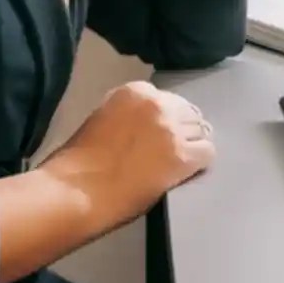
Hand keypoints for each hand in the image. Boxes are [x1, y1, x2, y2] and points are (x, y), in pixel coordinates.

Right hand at [40, 82, 214, 226]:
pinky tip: (184, 174)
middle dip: (181, 130)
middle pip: (188, 112)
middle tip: (170, 151)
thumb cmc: (77, 162)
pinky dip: (199, 164)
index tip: (156, 134)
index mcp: (134, 91)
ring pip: (201, 131)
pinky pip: (207, 153)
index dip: (164, 118)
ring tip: (178, 164)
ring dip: (191, 146)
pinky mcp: (183, 156)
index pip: (166, 99)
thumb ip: (129, 116)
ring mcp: (172, 129)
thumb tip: (146, 129)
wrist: (76, 191)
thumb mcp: (103, 119)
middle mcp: (157, 103)